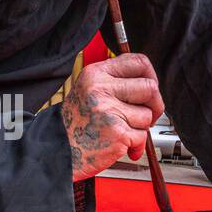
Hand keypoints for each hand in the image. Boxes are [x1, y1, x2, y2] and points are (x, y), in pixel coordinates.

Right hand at [62, 53, 165, 180]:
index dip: (151, 76)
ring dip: (140, 127)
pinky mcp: (117, 133)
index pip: (138, 62)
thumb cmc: (75, 123)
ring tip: (122, 130)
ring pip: (147, 114)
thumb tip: (149, 84)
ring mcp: (109, 111)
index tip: (149, 88)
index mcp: (96, 74)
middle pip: (150, 88)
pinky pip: (142, 136)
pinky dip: (135, 145)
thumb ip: (115, 82)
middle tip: (145, 114)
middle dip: (154, 105)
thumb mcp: (89, 89)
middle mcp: (101, 89)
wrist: (57, 149)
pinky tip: (120, 143)